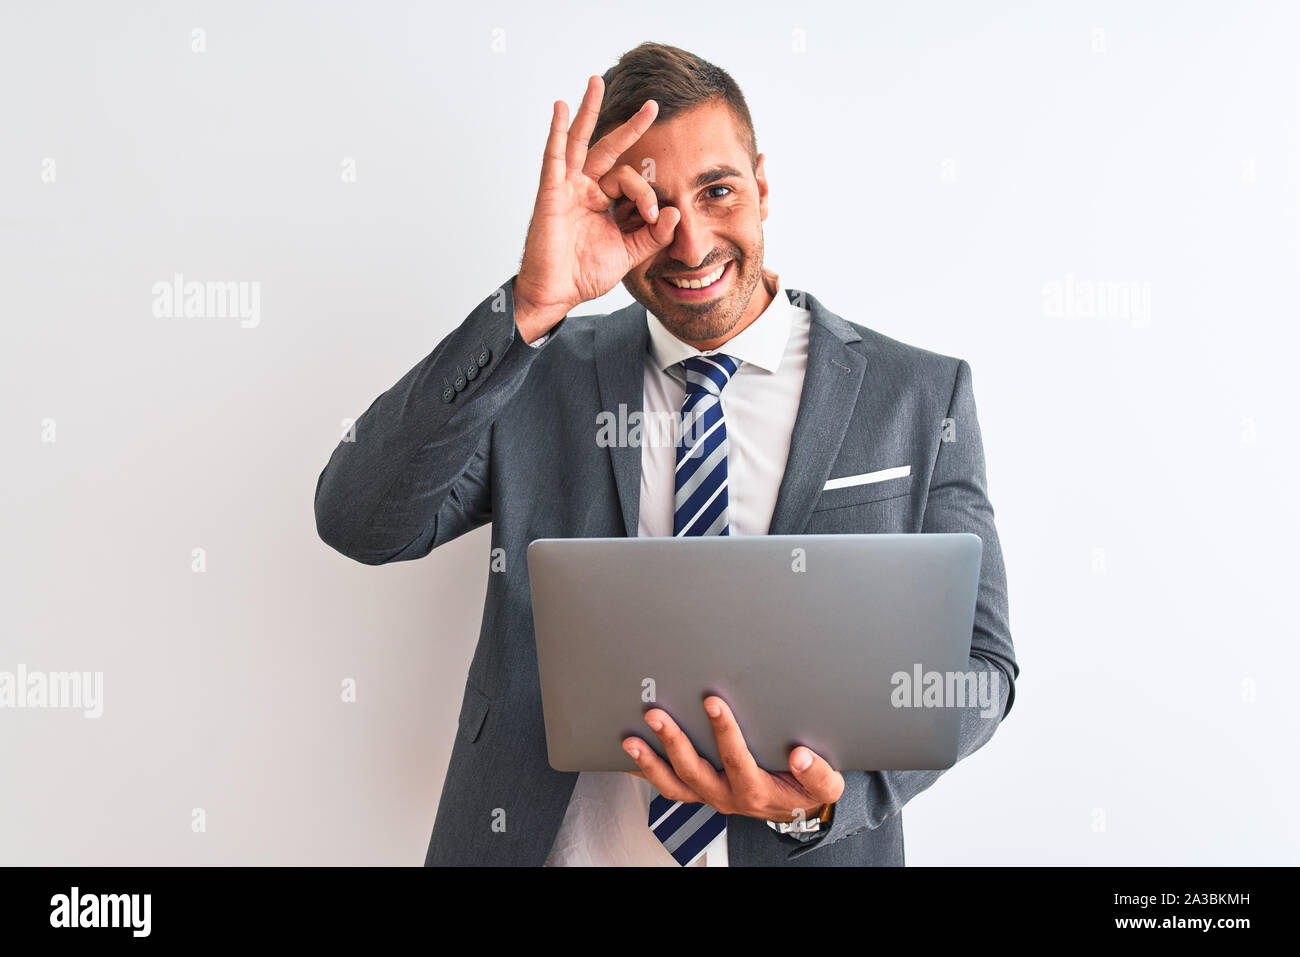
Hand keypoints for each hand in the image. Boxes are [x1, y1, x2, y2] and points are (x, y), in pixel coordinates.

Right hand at [513, 75, 680, 340]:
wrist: (558, 293)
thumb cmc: (584, 274)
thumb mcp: (628, 253)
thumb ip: (652, 235)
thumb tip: (675, 211)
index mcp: (604, 202)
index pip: (631, 182)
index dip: (647, 196)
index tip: (654, 218)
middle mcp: (586, 189)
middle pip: (608, 148)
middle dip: (630, 126)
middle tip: (652, 105)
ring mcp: (567, 188)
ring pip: (580, 142)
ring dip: (587, 112)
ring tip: (596, 82)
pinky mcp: (551, 193)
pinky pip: (554, 157)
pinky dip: (557, 132)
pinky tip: (561, 109)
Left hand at [622, 695, 844, 822]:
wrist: (797, 809)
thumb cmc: (805, 790)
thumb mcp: (824, 784)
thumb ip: (817, 772)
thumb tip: (802, 755)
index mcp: (756, 791)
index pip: (736, 759)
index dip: (724, 732)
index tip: (713, 703)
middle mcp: (727, 796)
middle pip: (693, 771)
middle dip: (673, 741)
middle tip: (656, 715)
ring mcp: (710, 796)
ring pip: (673, 784)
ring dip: (650, 762)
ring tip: (631, 740)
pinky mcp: (700, 792)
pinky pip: (668, 786)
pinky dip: (646, 772)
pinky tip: (630, 755)